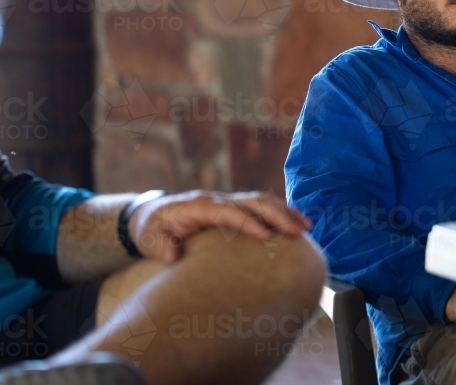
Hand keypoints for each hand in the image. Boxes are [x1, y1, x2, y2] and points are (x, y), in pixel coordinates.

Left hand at [128, 190, 311, 263]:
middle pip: (253, 201)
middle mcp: (218, 199)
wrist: (153, 215)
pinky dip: (280, 212)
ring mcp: (228, 201)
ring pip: (262, 200)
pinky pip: (261, 206)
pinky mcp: (235, 207)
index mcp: (200, 206)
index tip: (266, 237)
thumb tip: (173, 256)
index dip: (248, 222)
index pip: (229, 211)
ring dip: (285, 212)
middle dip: (277, 215)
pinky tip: (297, 224)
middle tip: (298, 232)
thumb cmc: (153, 229)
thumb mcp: (149, 238)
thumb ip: (161, 246)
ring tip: (306, 228)